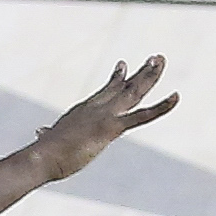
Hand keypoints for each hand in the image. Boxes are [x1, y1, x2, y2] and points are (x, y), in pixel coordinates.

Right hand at [31, 57, 177, 182]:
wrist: (41, 156)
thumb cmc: (43, 154)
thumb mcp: (49, 142)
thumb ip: (48, 136)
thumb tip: (40, 134)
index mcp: (84, 111)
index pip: (105, 92)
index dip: (117, 79)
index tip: (123, 66)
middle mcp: (97, 107)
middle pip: (124, 87)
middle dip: (141, 73)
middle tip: (155, 58)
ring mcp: (105, 115)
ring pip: (134, 92)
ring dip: (150, 76)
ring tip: (160, 60)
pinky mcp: (111, 127)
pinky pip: (142, 116)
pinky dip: (161, 107)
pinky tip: (176, 97)